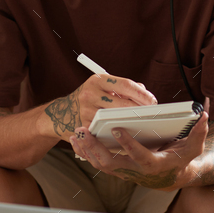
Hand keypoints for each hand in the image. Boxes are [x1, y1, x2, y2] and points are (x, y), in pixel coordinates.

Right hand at [38, 74, 156, 140]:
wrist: (60, 114)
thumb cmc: (88, 99)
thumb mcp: (102, 87)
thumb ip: (122, 88)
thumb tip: (143, 91)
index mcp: (98, 80)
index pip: (125, 84)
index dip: (141, 93)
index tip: (153, 101)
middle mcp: (90, 93)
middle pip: (122, 103)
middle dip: (139, 109)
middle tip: (152, 114)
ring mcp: (86, 110)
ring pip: (115, 117)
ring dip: (130, 121)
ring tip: (143, 123)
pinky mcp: (84, 126)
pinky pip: (105, 129)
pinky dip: (117, 131)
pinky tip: (127, 132)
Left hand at [69, 110, 209, 189]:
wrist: (171, 177)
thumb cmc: (181, 158)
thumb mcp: (193, 147)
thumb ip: (198, 132)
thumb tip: (204, 115)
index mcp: (154, 164)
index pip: (140, 157)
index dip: (128, 145)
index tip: (117, 129)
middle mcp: (136, 171)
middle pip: (112, 164)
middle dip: (96, 149)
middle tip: (85, 131)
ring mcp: (124, 171)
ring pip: (101, 165)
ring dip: (86, 151)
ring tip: (77, 134)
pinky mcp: (117, 169)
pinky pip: (97, 163)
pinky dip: (85, 152)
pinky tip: (76, 140)